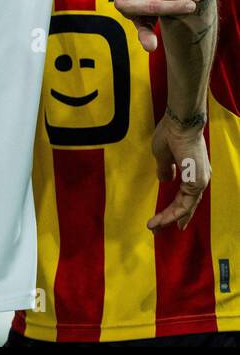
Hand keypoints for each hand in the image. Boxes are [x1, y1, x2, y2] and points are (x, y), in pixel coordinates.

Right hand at [147, 115, 210, 231]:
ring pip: (186, 207)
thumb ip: (165, 169)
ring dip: (170, 218)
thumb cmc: (171, 134)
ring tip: (155, 226)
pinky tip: (163, 219)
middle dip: (173, 219)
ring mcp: (200, 181)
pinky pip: (185, 203)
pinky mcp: (197, 182)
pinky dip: (174, 213)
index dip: (177, 209)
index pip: (186, 196)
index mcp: (193, 172)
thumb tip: (165, 179)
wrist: (181, 124)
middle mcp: (200, 179)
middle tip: (158, 229)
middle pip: (187, 206)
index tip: (166, 220)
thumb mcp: (163, 155)